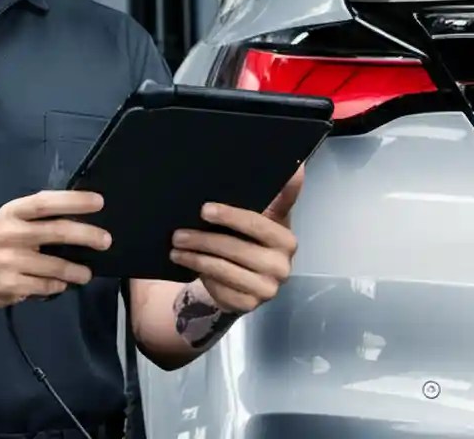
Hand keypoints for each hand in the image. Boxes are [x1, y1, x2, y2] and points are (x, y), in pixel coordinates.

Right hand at [0, 190, 110, 307]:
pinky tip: (59, 283)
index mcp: (11, 213)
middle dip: (87, 236)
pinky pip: (46, 286)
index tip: (98, 202)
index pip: (45, 203)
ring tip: (86, 273)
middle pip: (56, 232)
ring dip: (77, 271)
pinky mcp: (12, 286)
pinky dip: (57, 285)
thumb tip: (79, 218)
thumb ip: (37, 219)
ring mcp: (10, 261)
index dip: (73, 201)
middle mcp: (10, 234)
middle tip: (106, 241)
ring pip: (56, 266)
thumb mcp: (9, 221)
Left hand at [169, 166, 303, 313]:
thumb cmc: (250, 239)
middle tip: (177, 233)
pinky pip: (220, 288)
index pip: (258, 224)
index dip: (232, 216)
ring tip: (175, 248)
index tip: (205, 209)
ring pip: (223, 268)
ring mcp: (268, 288)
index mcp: (285, 238)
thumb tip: (298, 168)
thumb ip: (277, 196)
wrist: (245, 279)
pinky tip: (186, 264)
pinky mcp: (250, 304)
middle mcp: (282, 265)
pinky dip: (200, 274)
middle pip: (236, 248)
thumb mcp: (262, 217)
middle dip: (203, 238)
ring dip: (195, 257)